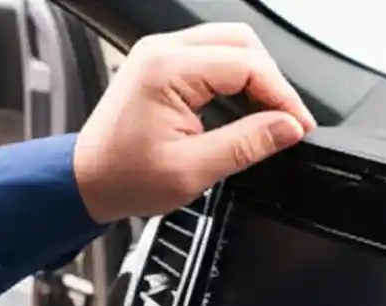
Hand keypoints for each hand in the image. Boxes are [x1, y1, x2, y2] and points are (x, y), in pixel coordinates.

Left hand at [74, 23, 316, 222]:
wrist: (86, 181)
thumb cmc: (124, 177)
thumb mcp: (194, 169)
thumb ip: (246, 144)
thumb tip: (287, 128)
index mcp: (167, 69)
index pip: (247, 65)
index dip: (282, 96)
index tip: (298, 126)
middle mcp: (162, 51)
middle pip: (243, 43)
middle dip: (272, 81)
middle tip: (286, 121)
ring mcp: (160, 53)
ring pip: (230, 45)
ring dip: (255, 78)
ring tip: (268, 117)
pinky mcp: (161, 63)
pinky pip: (212, 56)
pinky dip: (235, 78)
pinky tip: (244, 108)